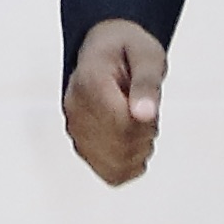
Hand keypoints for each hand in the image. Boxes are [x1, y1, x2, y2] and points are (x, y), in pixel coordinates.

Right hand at [64, 19, 167, 185]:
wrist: (106, 50)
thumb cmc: (128, 50)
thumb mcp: (147, 55)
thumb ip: (147, 84)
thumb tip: (146, 114)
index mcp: (89, 81)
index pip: (123, 123)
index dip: (147, 121)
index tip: (148, 105)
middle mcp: (75, 108)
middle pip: (120, 147)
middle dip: (145, 135)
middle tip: (145, 110)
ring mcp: (75, 130)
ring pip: (116, 165)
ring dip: (138, 150)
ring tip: (135, 122)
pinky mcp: (81, 147)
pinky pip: (111, 173)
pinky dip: (130, 163)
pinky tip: (131, 141)